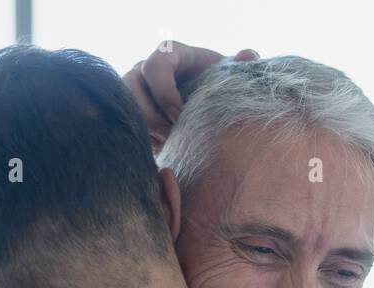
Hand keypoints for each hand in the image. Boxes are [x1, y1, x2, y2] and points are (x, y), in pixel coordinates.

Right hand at [123, 42, 258, 149]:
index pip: (155, 67)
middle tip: (172, 136)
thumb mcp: (223, 72)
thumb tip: (248, 56)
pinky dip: (141, 138)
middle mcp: (142, 67)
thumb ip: (237, 65)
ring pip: (126, 108)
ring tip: (166, 143)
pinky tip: (159, 148)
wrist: (199, 97)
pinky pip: (124, 123)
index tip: (180, 116)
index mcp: (166, 54)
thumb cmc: (211, 81)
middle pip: (133, 88)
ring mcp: (131, 88)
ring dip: (144, 129)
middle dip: (152, 117)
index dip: (165, 93)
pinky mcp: (128, 108)